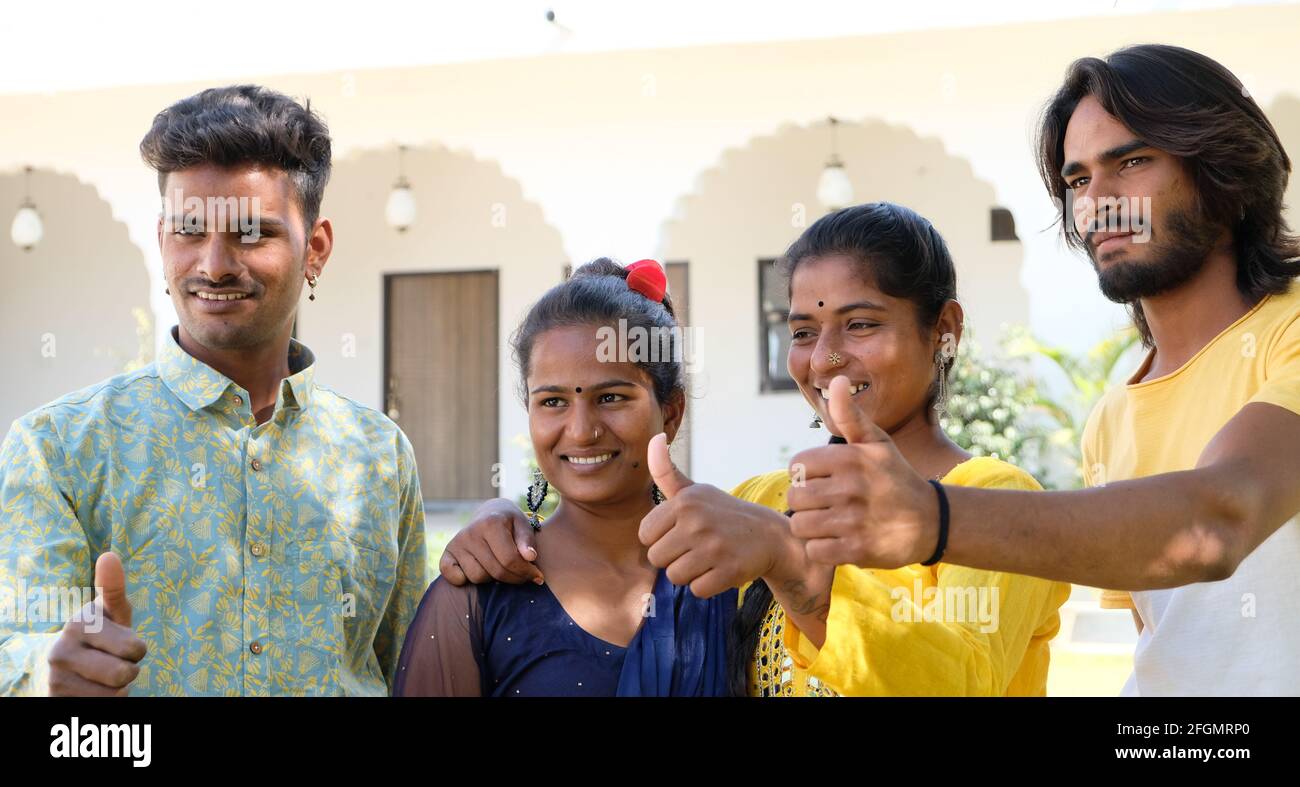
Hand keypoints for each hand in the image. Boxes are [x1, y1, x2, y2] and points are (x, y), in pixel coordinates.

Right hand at [47, 552, 147, 695]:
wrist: (65, 665)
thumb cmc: (100, 634)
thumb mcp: (110, 612)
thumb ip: (114, 588)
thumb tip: (109, 555)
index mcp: (80, 623)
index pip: (135, 648)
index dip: (137, 649)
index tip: (125, 644)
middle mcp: (61, 650)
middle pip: (126, 673)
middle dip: (130, 669)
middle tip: (115, 660)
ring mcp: (56, 677)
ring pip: (115, 694)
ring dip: (119, 687)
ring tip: (104, 673)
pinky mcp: (55, 699)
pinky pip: (103, 707)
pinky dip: (107, 701)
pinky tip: (93, 690)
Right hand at [439, 498, 542, 585]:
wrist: (488, 513)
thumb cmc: (510, 522)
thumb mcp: (523, 525)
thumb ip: (528, 541)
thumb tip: (530, 557)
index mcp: (490, 523)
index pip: (510, 559)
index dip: (526, 572)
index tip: (537, 576)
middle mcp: (470, 533)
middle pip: (495, 571)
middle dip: (514, 578)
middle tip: (524, 576)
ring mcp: (456, 544)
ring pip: (477, 577)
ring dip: (493, 578)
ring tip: (501, 567)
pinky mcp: (446, 554)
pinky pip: (454, 577)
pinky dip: (464, 580)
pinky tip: (479, 570)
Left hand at [639, 433, 796, 597]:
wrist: (770, 535)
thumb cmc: (723, 514)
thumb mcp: (696, 491)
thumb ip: (667, 471)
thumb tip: (654, 436)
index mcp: (685, 502)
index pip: (645, 535)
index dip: (660, 538)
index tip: (680, 532)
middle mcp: (697, 522)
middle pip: (657, 558)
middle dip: (673, 558)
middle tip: (696, 548)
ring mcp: (714, 547)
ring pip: (675, 576)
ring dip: (690, 573)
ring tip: (708, 558)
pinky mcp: (728, 571)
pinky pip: (698, 590)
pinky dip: (708, 585)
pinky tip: (721, 568)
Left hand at [786, 375, 937, 567]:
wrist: (931, 521)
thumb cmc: (896, 477)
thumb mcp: (877, 442)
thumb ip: (849, 415)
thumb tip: (837, 380)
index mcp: (850, 458)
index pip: (796, 465)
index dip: (804, 473)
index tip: (821, 478)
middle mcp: (850, 487)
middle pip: (796, 497)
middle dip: (806, 502)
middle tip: (825, 504)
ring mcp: (853, 520)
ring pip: (801, 525)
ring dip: (811, 527)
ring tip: (829, 522)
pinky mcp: (856, 549)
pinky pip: (815, 550)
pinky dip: (821, 549)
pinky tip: (837, 540)